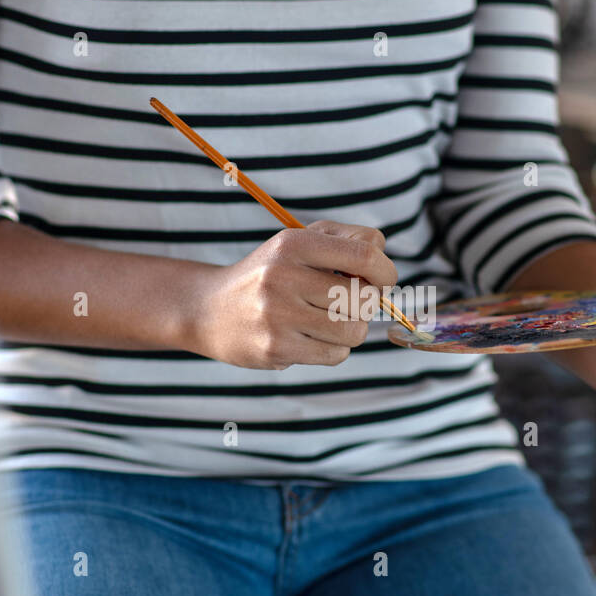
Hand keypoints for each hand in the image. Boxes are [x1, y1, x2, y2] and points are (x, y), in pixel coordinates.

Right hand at [190, 220, 395, 369]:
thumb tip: (383, 261)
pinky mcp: (276, 349)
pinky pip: (336, 355)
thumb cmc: (270, 274)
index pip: (365, 256)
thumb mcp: (299, 243)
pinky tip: (312, 338)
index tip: (382, 279)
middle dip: (367, 303)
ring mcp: (278, 315)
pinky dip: (334, 349)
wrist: (210, 310)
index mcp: (293, 244)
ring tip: (330, 321)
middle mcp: (283, 276)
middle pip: (365, 298)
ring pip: (354, 331)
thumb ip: (346, 241)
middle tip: (349, 302)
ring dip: (352, 328)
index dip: (386, 271)